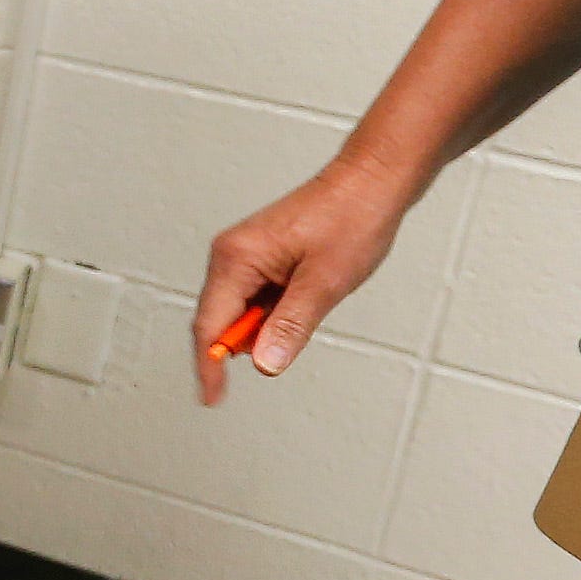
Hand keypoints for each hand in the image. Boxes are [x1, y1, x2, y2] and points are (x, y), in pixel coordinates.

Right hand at [191, 155, 409, 404]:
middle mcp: (231, 254)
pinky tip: (308, 298)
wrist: (371, 183)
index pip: (209, 324)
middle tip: (290, 342)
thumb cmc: (351, 219)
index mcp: (236, 258)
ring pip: (241, 310)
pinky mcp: (261, 256)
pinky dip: (277, 311)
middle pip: (221, 319)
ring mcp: (245, 254)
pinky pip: (257, 297)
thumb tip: (264, 364)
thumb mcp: (325, 282)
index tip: (213, 397)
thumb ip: (290, 326)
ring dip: (268, 324)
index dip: (210, 366)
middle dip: (249, 341)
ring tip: (313, 303)